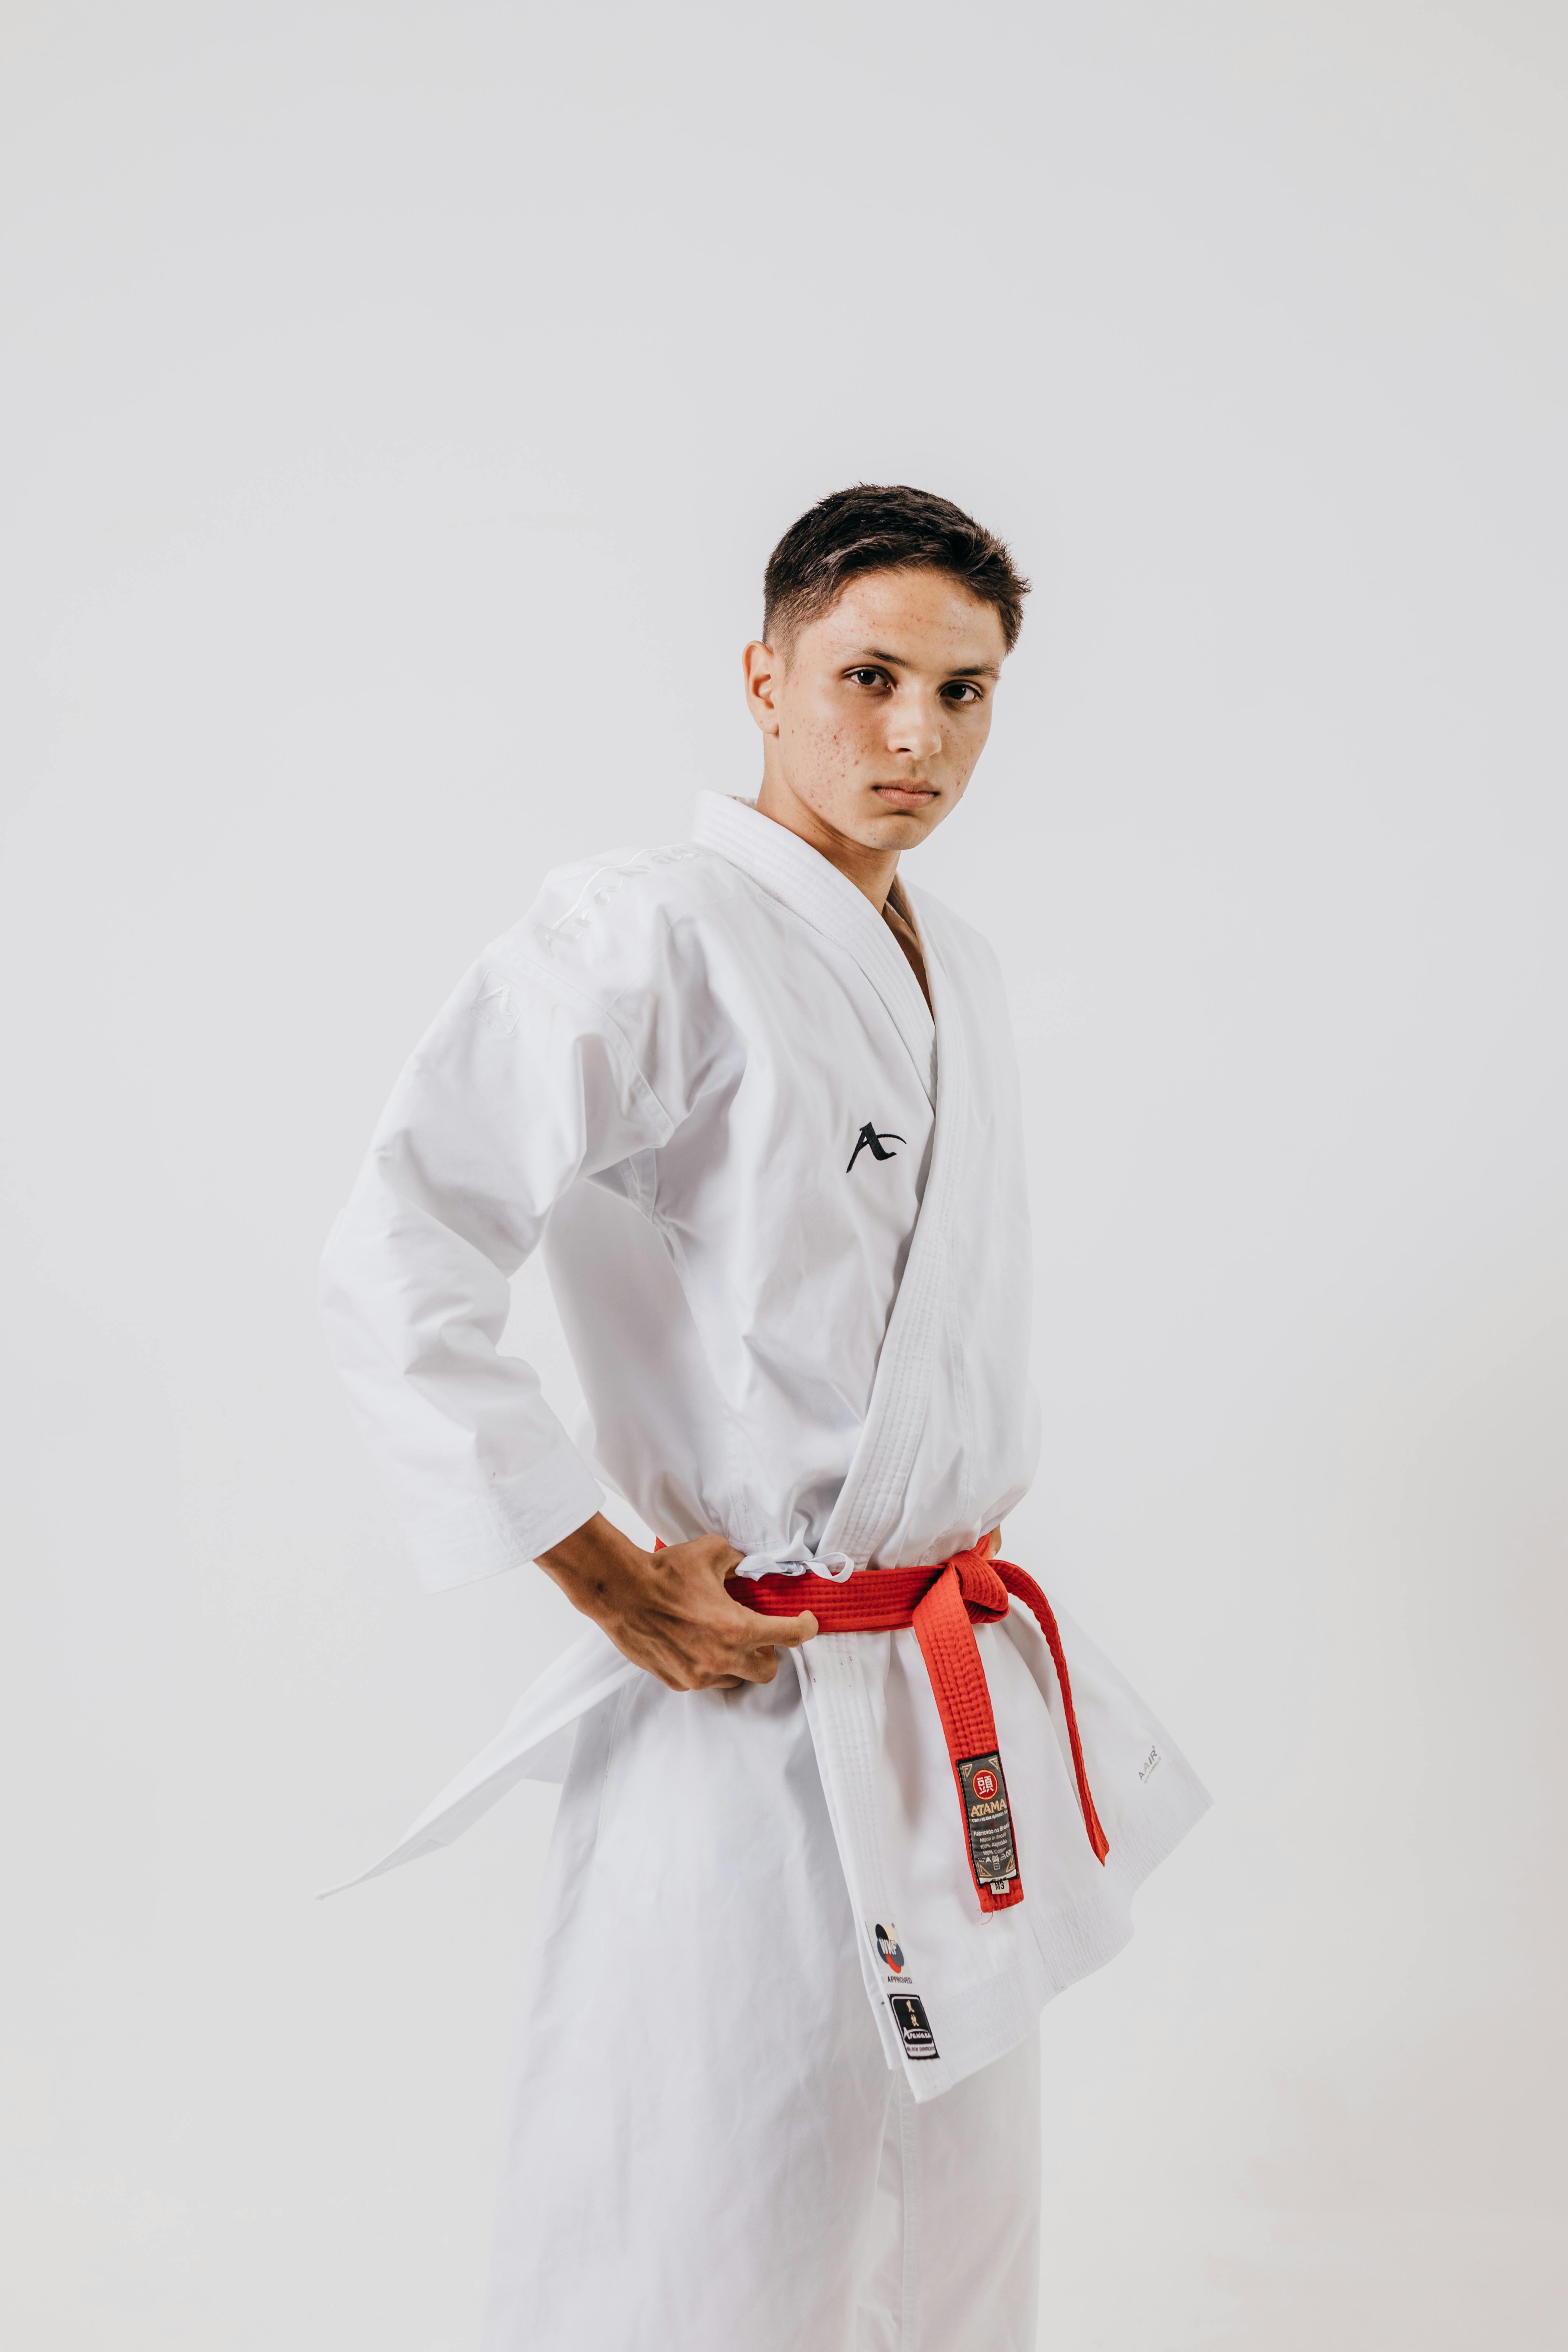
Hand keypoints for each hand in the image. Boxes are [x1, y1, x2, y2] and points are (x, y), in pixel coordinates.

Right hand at [535, 1514, 818, 1691]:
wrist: (620, 1592)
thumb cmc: (663, 1572)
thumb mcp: (711, 1552)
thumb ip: (736, 1560)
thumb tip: (744, 1564)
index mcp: (737, 1628)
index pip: (791, 1636)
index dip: (806, 1627)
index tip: (807, 1621)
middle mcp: (721, 1658)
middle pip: (767, 1670)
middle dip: (768, 1653)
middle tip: (758, 1634)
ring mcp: (698, 1674)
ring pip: (735, 1679)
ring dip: (736, 1661)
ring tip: (722, 1638)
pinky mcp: (677, 1680)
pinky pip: (704, 1680)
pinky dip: (707, 1666)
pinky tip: (694, 1644)